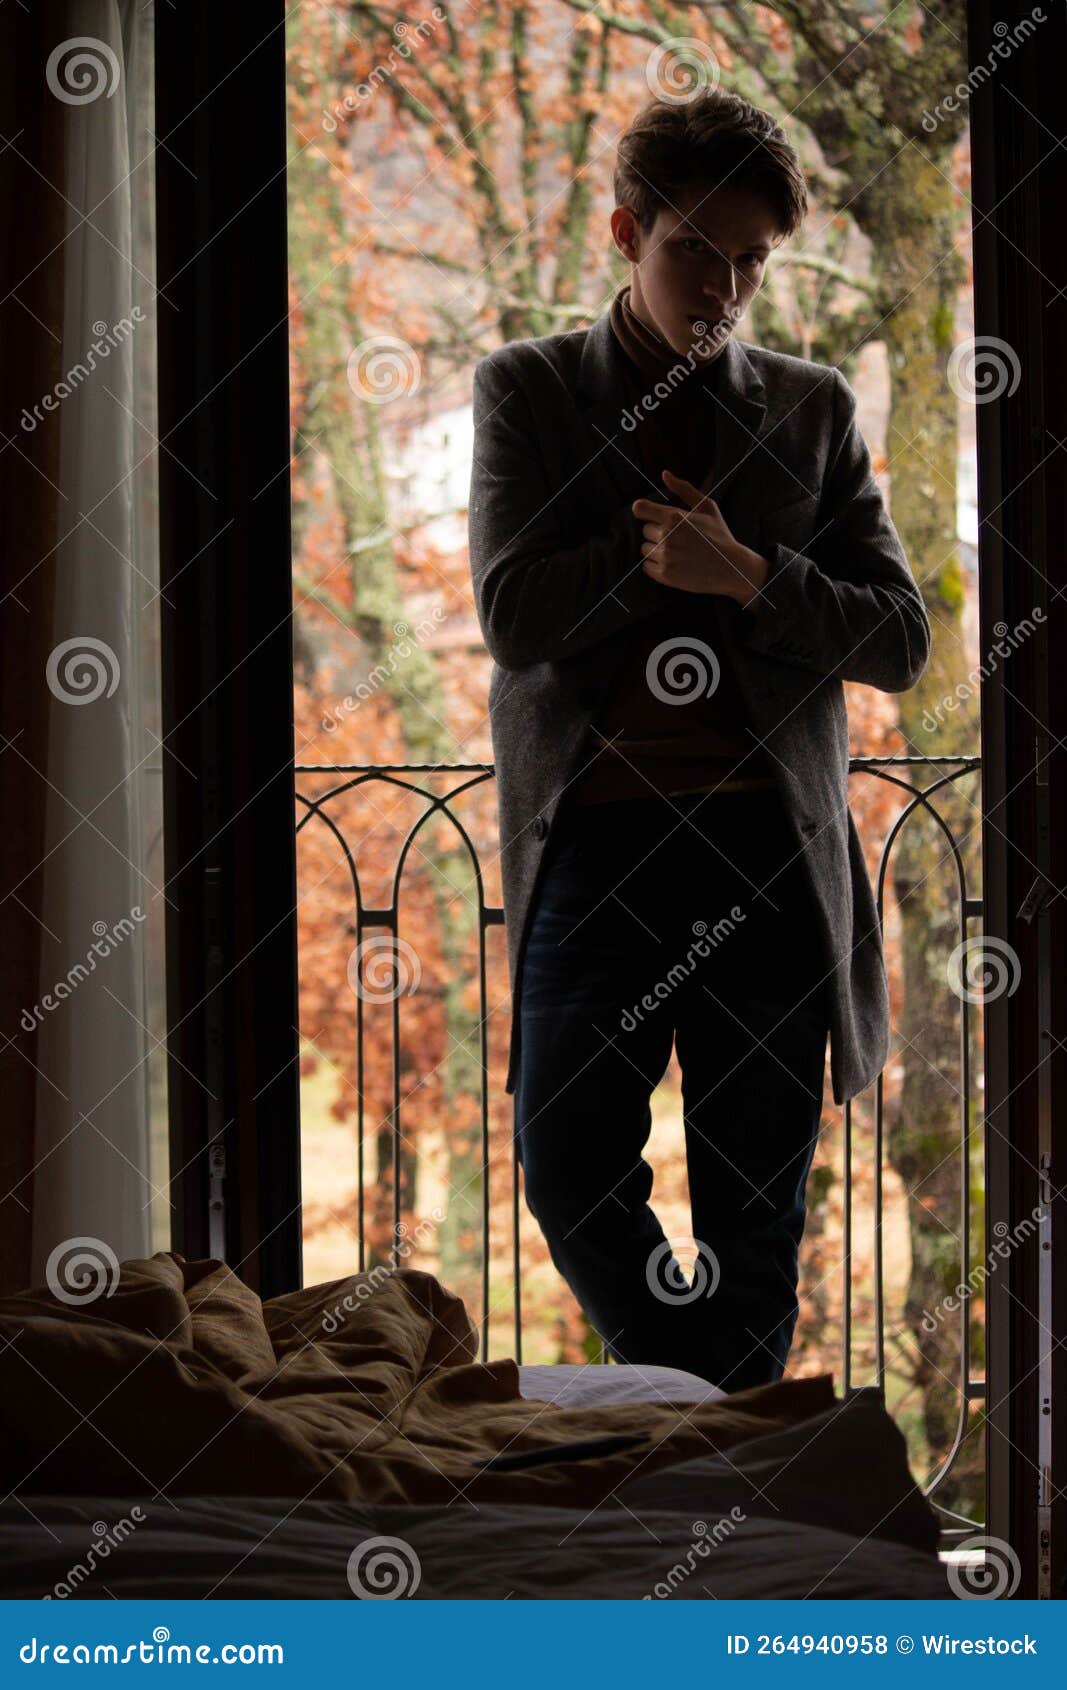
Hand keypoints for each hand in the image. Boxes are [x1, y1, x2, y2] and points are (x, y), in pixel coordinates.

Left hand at [633, 469, 768, 606]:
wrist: (731, 568)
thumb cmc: (719, 535)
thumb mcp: (707, 507)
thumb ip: (684, 489)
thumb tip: (664, 474)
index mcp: (674, 517)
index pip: (639, 508)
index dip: (643, 511)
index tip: (650, 515)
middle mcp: (667, 536)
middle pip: (645, 530)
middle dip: (658, 532)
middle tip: (679, 538)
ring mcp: (665, 556)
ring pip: (645, 549)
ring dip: (657, 549)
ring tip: (678, 551)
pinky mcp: (665, 575)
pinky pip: (647, 566)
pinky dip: (657, 565)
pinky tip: (675, 563)